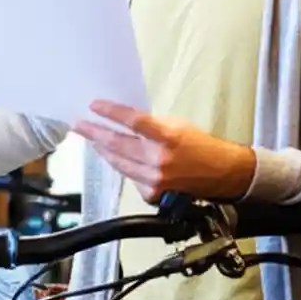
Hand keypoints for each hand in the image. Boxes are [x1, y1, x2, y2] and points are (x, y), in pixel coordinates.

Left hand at [72, 99, 255, 203]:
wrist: (221, 173)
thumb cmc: (200, 145)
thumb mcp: (177, 125)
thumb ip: (150, 125)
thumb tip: (123, 121)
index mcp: (168, 137)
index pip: (133, 121)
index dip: (110, 112)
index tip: (94, 105)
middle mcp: (159, 160)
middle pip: (118, 144)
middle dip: (94, 133)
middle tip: (79, 125)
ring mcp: (155, 179)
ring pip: (119, 163)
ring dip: (103, 150)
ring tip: (92, 139)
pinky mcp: (153, 193)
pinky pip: (129, 177)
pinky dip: (121, 166)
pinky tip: (114, 158)